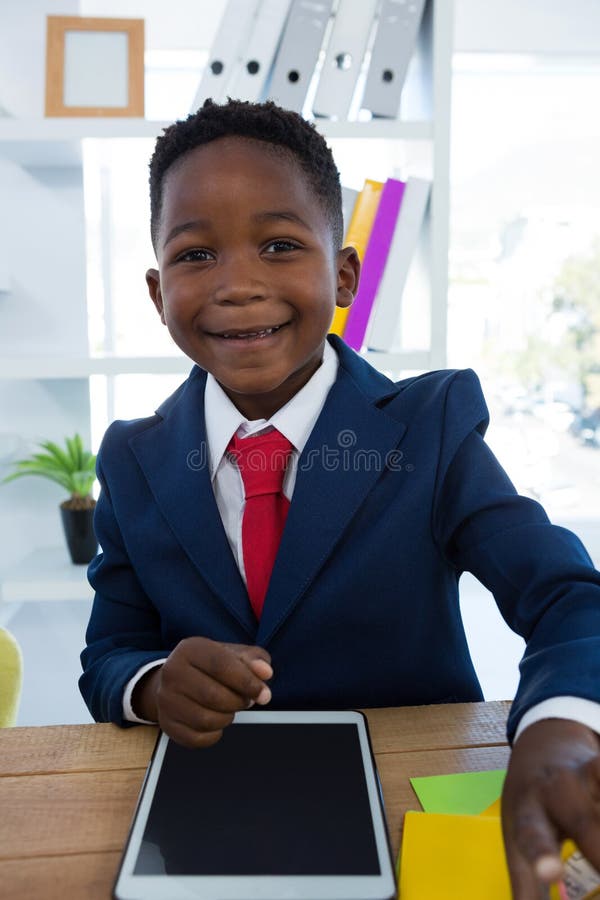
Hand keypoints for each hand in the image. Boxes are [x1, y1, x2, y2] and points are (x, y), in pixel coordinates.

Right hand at [132, 637, 272, 746]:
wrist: (175, 681)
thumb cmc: (210, 667)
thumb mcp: (232, 654)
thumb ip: (254, 659)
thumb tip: (265, 672)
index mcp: (190, 649)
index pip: (221, 665)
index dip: (247, 682)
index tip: (264, 694)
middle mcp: (172, 672)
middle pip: (214, 696)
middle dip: (238, 702)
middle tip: (245, 700)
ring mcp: (166, 700)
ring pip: (206, 720)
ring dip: (227, 718)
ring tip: (229, 708)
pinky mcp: (167, 724)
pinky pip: (198, 739)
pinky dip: (215, 734)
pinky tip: (216, 719)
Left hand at [501, 718, 599, 897]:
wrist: (544, 744)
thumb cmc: (532, 807)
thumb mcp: (519, 840)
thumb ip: (528, 888)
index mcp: (528, 811)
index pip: (532, 835)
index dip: (542, 855)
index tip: (551, 872)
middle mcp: (556, 789)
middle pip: (582, 822)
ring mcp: (587, 773)